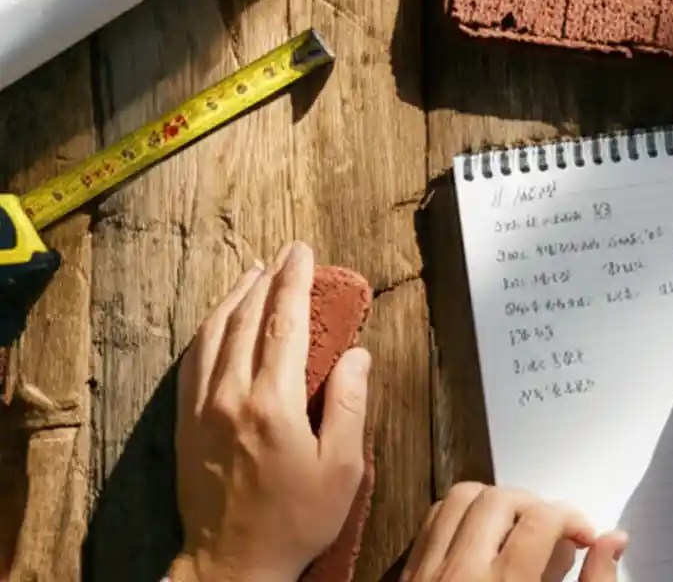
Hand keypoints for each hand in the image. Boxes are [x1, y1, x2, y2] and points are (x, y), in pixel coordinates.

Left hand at [169, 242, 370, 580]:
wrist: (233, 563)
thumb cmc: (295, 520)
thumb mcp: (343, 468)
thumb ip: (350, 404)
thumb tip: (357, 355)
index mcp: (272, 404)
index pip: (284, 324)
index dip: (295, 283)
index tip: (304, 253)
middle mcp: (230, 396)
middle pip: (246, 319)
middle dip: (268, 279)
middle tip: (285, 253)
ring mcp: (201, 408)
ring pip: (213, 334)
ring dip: (234, 297)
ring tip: (254, 273)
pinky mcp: (184, 423)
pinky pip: (193, 361)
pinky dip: (209, 330)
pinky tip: (219, 320)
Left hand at [399, 483, 627, 581]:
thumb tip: (614, 540)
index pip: (541, 522)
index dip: (571, 519)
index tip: (584, 537)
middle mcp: (460, 574)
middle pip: (500, 500)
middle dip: (534, 506)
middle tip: (551, 532)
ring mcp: (427, 573)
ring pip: (460, 498)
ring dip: (494, 503)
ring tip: (515, 530)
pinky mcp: (408, 577)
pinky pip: (431, 520)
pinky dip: (459, 516)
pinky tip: (480, 538)